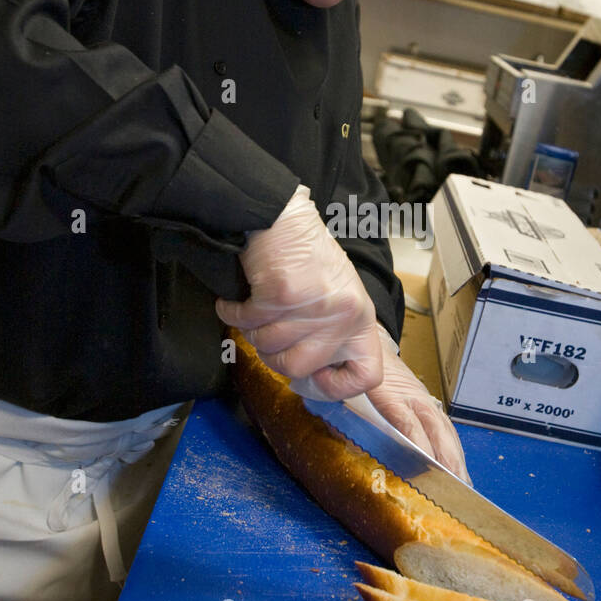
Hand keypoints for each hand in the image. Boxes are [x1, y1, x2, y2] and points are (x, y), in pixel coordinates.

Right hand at [215, 185, 382, 398]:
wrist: (280, 214)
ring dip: (252, 330)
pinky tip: (237, 299)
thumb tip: (313, 378)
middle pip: (299, 368)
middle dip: (274, 355)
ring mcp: (313, 305)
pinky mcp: (281, 294)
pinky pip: (246, 323)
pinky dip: (233, 312)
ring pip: (268, 347)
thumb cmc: (305, 256)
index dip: (337, 387)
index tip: (315, 376)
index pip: (367, 376)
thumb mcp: (336, 296)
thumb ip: (331, 335)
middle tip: (268, 332)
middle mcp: (343, 314)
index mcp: (360, 317)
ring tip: (255, 307)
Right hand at [367, 325, 471, 481]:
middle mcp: (424, 403)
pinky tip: (423, 459)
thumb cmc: (377, 379)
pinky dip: (417, 442)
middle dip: (456, 464)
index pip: (447, 436)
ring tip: (452, 480)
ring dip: (444, 457)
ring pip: (435, 431)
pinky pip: (408, 423)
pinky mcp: (391, 398)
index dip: (457, 459)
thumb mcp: (392, 403)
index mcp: (426, 406)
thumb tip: (401, 457)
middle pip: (447, 437)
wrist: (366, 344)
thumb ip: (399, 426)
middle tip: (464, 489)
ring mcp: (410, 399)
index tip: (464, 483)